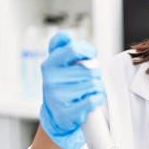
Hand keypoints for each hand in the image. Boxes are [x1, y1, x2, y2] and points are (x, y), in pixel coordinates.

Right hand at [38, 31, 105, 148]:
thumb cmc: (62, 83)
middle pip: (90, 69)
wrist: (56, 113)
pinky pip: (93, 100)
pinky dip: (98, 98)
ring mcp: (57, 96)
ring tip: (89, 90)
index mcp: (49, 64)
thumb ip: (61, 46)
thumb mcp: (58, 63)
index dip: (87, 50)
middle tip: (89, 79)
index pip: (73, 49)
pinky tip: (92, 99)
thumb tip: (66, 35)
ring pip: (94, 84)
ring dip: (98, 87)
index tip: (92, 54)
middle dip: (95, 74)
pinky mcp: (66, 112)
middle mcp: (50, 79)